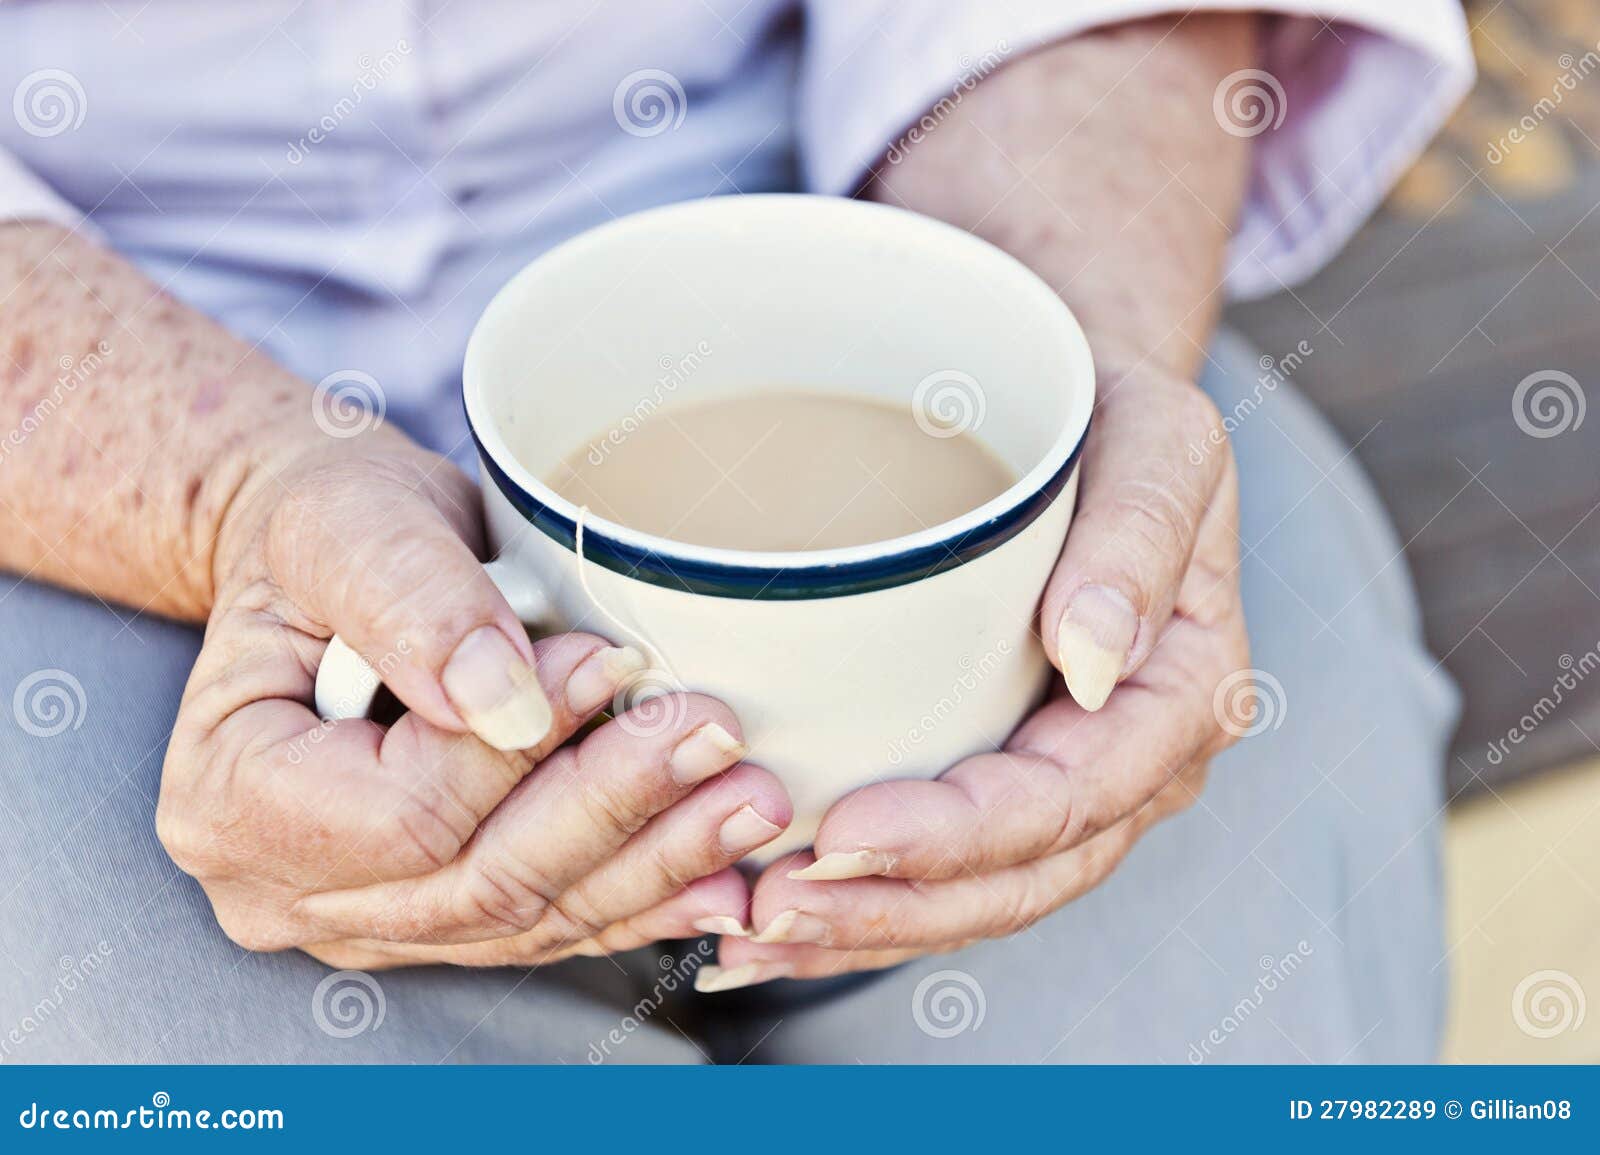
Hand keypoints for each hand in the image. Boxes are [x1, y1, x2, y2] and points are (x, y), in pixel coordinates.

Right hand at [155, 434, 790, 967]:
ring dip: (653, 863)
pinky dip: (641, 902)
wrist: (332, 565)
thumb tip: (501, 700)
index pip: (401, 814)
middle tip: (718, 736)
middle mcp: (285, 887)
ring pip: (525, 916)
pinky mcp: (438, 915)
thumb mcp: (341, 525)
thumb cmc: (323, 531)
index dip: (520, 753)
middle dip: (613, 811)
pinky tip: (722, 878)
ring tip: (749, 800)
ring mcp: (365, 917)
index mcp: (230, 797)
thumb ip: (409, 601)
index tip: (610, 661)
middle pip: (476, 883)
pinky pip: (546, 927)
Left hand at [699, 368, 1246, 988]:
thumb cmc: (1113, 413)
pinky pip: (940, 867)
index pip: (1071, 799)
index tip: (844, 836)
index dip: (958, 836)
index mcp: (1181, 695)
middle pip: (1017, 876)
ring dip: (860, 926)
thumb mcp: (1157, 439)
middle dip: (892, 908)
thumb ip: (1139, 536)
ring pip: (972, 895)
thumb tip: (1087, 653)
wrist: (1071, 401)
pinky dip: (855, 902)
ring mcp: (1068, 782)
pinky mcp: (1000, 776)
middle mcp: (1130, 762)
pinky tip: (763, 919)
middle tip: (768, 909)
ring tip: (742, 932)